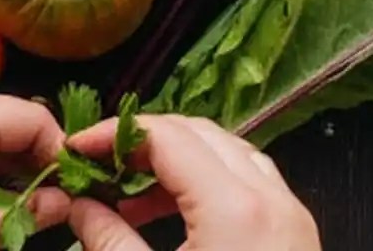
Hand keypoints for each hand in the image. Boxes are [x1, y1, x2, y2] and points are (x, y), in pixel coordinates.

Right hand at [66, 115, 320, 250]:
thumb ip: (110, 240)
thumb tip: (81, 207)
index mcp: (235, 209)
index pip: (166, 136)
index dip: (113, 133)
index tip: (76, 148)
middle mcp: (272, 200)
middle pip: (199, 133)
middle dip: (144, 138)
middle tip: (100, 160)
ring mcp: (291, 218)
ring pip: (228, 152)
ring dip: (176, 158)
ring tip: (131, 187)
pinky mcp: (297, 237)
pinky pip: (250, 182)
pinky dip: (208, 180)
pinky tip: (173, 209)